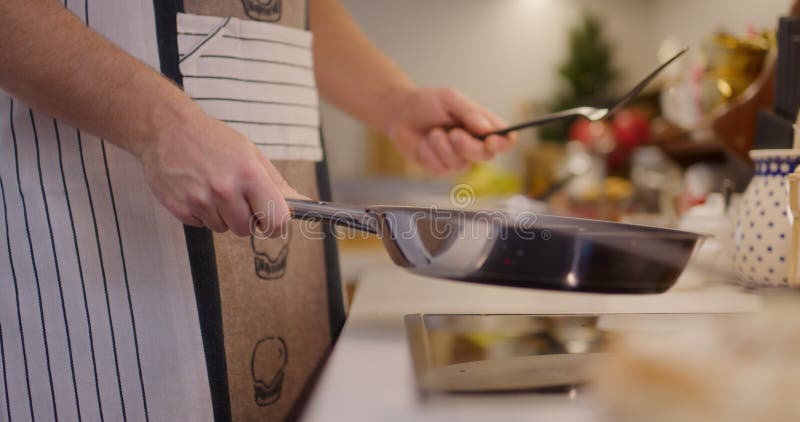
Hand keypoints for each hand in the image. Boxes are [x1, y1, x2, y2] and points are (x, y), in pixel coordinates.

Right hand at [139, 106, 299, 236]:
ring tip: (214, 189)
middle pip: (247, 229)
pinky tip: (198, 191)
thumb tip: (303, 204)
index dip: (276, 224)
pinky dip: (203, 214)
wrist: (167, 128)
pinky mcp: (180, 208)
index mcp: (248, 174)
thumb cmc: (213, 140)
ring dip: (223, 216)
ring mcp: (200, 200)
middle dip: (246, 218)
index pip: (276, 220)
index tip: (272, 220)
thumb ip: (276, 183)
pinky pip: (202, 225)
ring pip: (224, 229)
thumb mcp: (251, 154)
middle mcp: (225, 189)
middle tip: (237, 196)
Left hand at [385, 88, 516, 175]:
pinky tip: (424, 143)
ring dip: (443, 147)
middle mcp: (475, 144)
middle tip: (453, 133)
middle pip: (487, 156)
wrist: (400, 114)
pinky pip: (442, 169)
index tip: (491, 140)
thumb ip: (469, 112)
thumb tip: (488, 129)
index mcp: (483, 125)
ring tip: (432, 133)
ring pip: (462, 164)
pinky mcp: (441, 168)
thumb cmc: (427, 102)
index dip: (503, 143)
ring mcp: (459, 158)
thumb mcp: (449, 99)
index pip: (505, 139)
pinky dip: (431, 154)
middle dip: (469, 146)